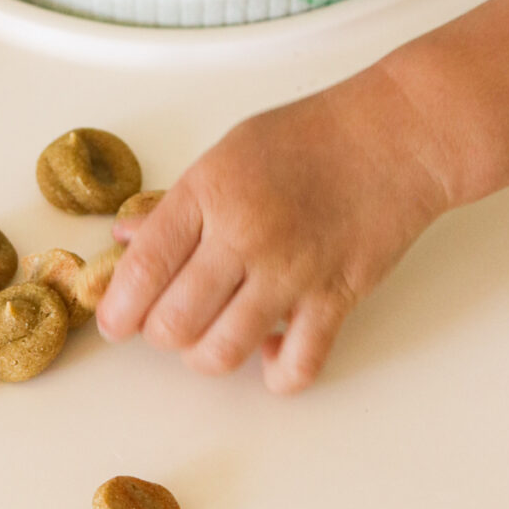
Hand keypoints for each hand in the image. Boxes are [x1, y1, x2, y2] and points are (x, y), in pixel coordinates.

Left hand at [96, 72, 450, 393]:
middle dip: (159, 334)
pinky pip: (297, 365)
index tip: (115, 321)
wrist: (394, 135)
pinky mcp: (336, 297)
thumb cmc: (309, 136)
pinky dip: (275, 373)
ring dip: (207, 356)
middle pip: (173, 322)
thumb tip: (127, 237)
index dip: (118, 308)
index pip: (142, 268)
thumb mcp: (227, 152)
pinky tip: (270, 351)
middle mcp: (244, 234)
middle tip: (166, 323)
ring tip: (212, 337)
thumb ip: (178, 204)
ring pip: (222, 352)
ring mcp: (291, 270)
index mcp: (208, 192)